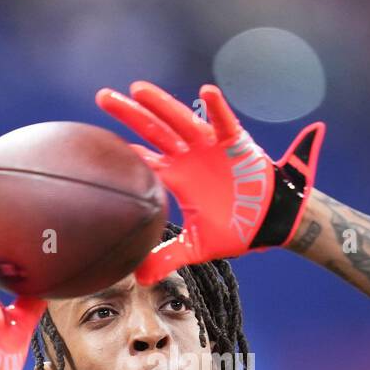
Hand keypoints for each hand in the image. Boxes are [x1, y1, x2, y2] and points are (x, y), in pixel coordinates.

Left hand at [95, 81, 324, 284]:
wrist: (270, 224)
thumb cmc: (234, 230)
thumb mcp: (197, 247)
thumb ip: (168, 257)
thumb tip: (139, 279)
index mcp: (177, 177)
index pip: (145, 159)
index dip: (125, 152)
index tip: (98, 142)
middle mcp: (189, 157)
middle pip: (154, 130)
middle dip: (129, 113)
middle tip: (103, 97)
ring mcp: (211, 147)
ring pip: (182, 120)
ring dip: (162, 104)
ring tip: (139, 90)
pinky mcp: (236, 144)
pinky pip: (226, 123)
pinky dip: (219, 108)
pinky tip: (207, 92)